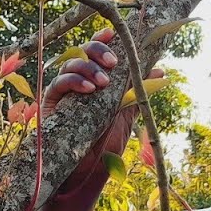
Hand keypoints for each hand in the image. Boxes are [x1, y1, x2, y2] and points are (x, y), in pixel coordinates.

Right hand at [42, 30, 161, 196]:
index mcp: (94, 81)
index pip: (95, 52)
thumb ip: (137, 93)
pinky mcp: (50, 105)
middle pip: (81, 52)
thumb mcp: (125, 117)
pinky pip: (58, 84)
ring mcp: (62, 93)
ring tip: (103, 82)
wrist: (84, 175)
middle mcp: (76, 83)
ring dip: (88, 67)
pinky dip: (73, 81)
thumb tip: (160, 70)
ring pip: (69, 64)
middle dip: (96, 50)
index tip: (113, 35)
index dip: (102, 40)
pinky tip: (89, 89)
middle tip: (113, 62)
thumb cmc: (103, 147)